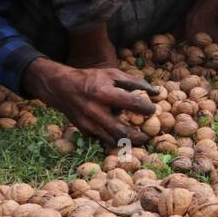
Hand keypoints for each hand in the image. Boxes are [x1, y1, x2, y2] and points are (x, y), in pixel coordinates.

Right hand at [24, 59, 156, 147]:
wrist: (61, 87)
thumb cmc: (91, 79)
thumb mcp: (112, 74)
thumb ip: (135, 82)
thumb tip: (157, 92)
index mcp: (104, 93)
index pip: (132, 103)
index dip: (146, 108)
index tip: (153, 110)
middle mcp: (95, 110)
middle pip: (121, 130)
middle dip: (138, 136)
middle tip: (149, 136)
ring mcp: (88, 122)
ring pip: (111, 139)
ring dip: (127, 142)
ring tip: (139, 140)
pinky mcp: (84, 129)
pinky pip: (102, 139)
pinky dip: (114, 140)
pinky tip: (123, 138)